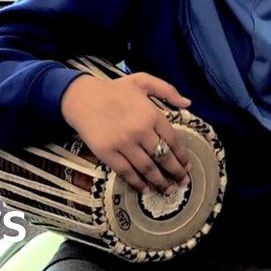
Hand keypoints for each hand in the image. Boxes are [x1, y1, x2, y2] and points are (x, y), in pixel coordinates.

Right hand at [60, 73, 192, 193]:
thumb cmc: (114, 89)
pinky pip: (127, 172)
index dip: (182, 156)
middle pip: (164, 157)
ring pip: (147, 168)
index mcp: (152, 114)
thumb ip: (167, 90)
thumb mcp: (142, 81)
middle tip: (183, 182)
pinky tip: (146, 189)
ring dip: (160, 181)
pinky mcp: (108, 153)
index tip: (187, 165)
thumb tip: (188, 103)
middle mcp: (141, 130)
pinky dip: (138, 183)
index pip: (173, 140)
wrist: (82, 97)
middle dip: (176, 172)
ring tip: (168, 190)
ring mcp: (124, 143)